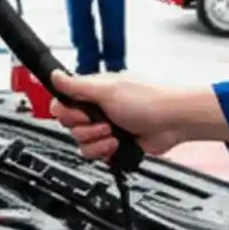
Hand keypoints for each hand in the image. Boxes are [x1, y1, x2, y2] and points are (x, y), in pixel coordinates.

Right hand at [49, 71, 228, 159]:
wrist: (174, 121)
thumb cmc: (149, 100)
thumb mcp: (107, 89)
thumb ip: (77, 86)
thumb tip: (54, 75)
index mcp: (92, 92)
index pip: (62, 104)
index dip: (66, 113)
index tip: (79, 115)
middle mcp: (97, 109)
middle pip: (70, 127)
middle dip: (85, 129)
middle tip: (102, 121)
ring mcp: (106, 127)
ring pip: (82, 143)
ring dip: (97, 141)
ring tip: (114, 134)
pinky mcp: (114, 144)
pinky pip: (97, 154)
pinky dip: (105, 151)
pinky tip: (118, 144)